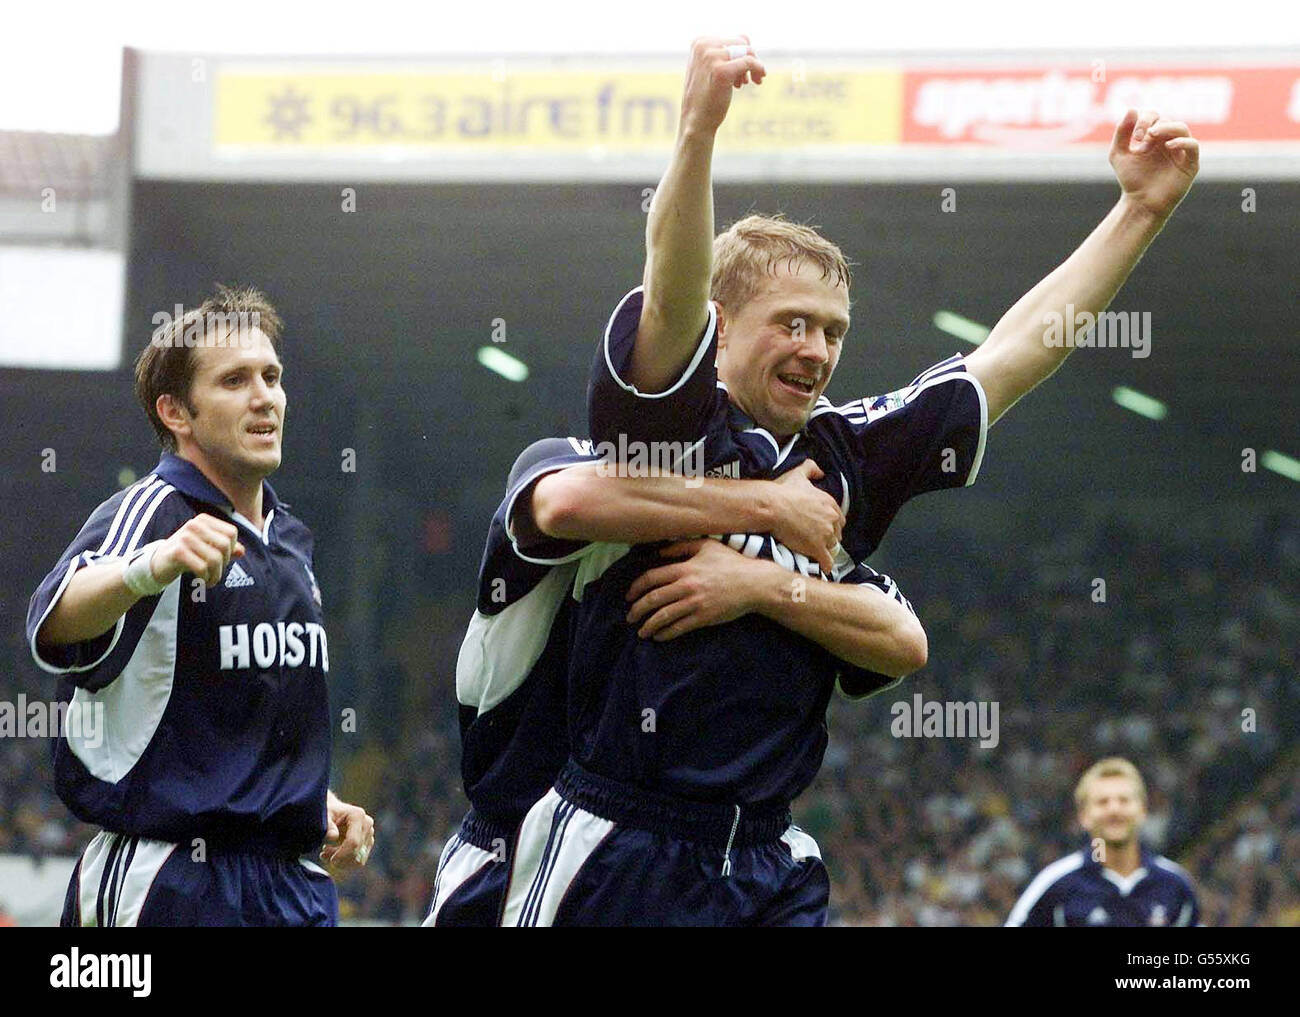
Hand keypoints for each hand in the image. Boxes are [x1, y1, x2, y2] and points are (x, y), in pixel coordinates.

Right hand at [150, 514, 243, 587]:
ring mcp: (184, 537)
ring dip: (215, 575)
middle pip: (224, 545)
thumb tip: (241, 551)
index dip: (231, 549)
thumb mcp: (207, 549)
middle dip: (224, 563)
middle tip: (215, 573)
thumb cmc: (186, 556)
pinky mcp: (177, 551)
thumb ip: (226, 548)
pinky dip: (205, 577)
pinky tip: (201, 581)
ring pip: (215, 558)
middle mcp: (194, 524)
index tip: (222, 560)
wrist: (157, 564)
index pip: (231, 533)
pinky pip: (202, 567)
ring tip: (210, 581)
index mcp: (203, 520)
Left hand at [320, 791, 375, 872]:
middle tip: (323, 854)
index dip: (341, 854)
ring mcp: (369, 833)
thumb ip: (327, 826)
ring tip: (326, 854)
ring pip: (359, 860)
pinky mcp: (368, 842)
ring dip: (342, 862)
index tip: (328, 859)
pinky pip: (359, 861)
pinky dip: (346, 863)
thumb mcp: (323, 817)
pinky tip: (334, 855)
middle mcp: (367, 824)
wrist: (332, 811)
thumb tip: (333, 836)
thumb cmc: (326, 813)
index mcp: (357, 815)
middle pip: (356, 852)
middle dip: (339, 858)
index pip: (353, 842)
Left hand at [626, 538, 774, 640]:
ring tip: (641, 632)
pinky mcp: (704, 617)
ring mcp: (695, 603)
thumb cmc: (731, 563)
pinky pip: (679, 627)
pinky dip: (665, 634)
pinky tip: (659, 636)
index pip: (651, 578)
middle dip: (636, 610)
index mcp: (684, 568)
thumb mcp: (706, 546)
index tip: (629, 596)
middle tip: (629, 617)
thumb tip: (659, 551)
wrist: (755, 584)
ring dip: (648, 626)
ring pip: (663, 616)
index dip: (636, 588)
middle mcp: (686, 586)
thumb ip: (681, 547)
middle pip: (653, 599)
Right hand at [679, 35, 765, 136]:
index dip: (742, 55)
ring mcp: (711, 57)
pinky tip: (759, 80)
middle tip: (746, 80)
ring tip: (746, 83)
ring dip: (753, 67)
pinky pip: (749, 62)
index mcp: (699, 42)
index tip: (741, 73)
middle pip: (742, 43)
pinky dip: (758, 69)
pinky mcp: (721, 71)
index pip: (734, 39)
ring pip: (747, 52)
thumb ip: (724, 51)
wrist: (696, 121)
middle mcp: (703, 46)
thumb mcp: (710, 68)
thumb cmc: (706, 96)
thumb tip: (746, 37)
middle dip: (749, 60)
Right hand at [769, 459, 843, 573]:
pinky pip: (827, 561)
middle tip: (817, 541)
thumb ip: (812, 469)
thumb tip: (820, 471)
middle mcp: (831, 519)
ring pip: (831, 547)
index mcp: (830, 503)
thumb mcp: (798, 474)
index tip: (824, 528)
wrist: (772, 506)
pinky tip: (824, 568)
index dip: (831, 524)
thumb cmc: (783, 491)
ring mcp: (825, 534)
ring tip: (815, 553)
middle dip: (829, 537)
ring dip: (825, 550)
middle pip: (836, 534)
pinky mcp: (817, 548)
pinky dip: (826, 565)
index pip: (838, 519)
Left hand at [1109, 109, 1198, 221]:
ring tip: (1153, 135)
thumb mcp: (1119, 154)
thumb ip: (1122, 133)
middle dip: (1154, 124)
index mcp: (1153, 138)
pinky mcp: (1190, 163)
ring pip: (1182, 128)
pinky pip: (1193, 145)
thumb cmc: (1130, 180)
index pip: (1155, 117)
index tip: (1135, 137)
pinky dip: (1182, 141)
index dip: (1145, 120)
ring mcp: (1180, 151)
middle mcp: (1168, 141)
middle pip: (1168, 120)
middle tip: (1141, 137)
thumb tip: (1132, 108)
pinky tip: (1168, 146)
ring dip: (1167, 127)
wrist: (1140, 203)